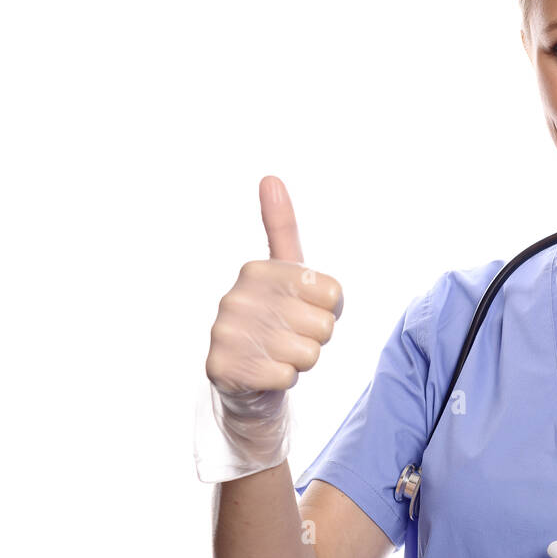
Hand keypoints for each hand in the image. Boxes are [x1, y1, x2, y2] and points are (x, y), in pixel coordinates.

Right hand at [205, 176, 344, 420]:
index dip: (328, 310)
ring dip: (301, 360)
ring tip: (277, 353)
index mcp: (256, 270)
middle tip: (289, 336)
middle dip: (315, 337)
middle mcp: (235, 297)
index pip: (332, 294)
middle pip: (323, 325)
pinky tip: (265, 372)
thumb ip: (282, 227)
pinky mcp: (223, 368)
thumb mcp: (285, 271)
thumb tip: (270, 177)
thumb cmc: (276, 318)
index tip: (302, 309)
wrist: (246, 375)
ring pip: (307, 353)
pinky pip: (287, 377)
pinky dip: (283, 380)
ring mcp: (226, 333)